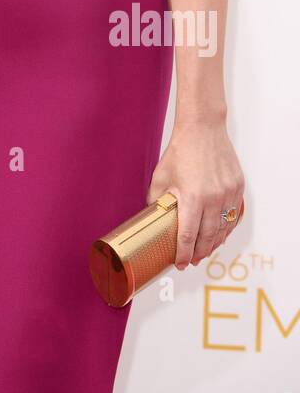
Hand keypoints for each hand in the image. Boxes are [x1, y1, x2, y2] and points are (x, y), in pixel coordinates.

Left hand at [147, 119, 244, 268]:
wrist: (203, 129)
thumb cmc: (180, 151)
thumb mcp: (161, 176)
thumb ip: (157, 200)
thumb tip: (154, 218)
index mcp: (192, 197)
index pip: (188, 236)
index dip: (184, 253)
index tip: (180, 263)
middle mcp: (213, 199)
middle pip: (208, 237)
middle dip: (199, 253)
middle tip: (192, 261)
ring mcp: (228, 194)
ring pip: (223, 229)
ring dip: (214, 244)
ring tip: (205, 251)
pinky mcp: (237, 188)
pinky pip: (233, 216)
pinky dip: (227, 229)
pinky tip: (220, 234)